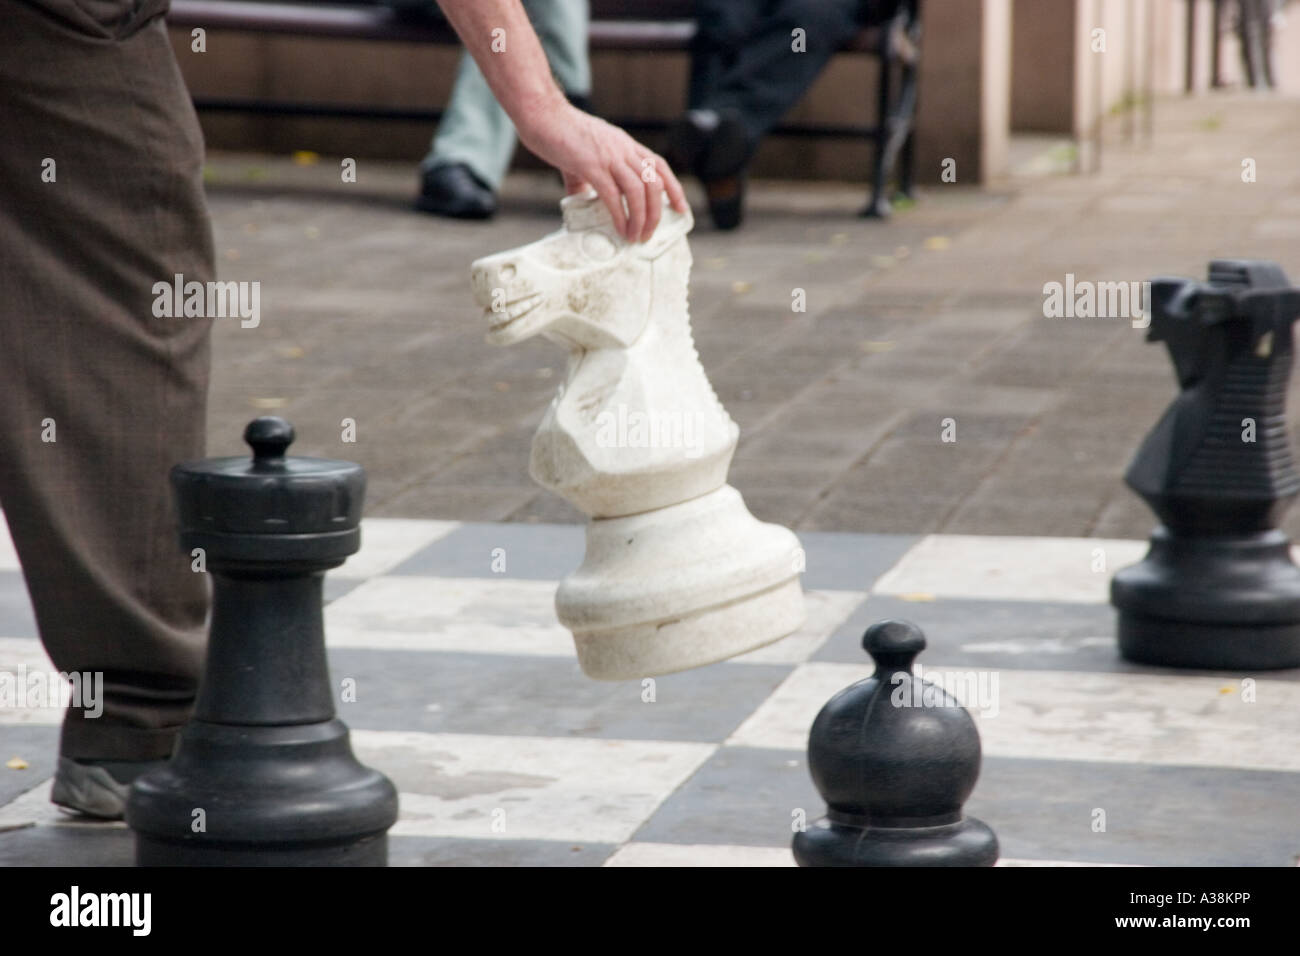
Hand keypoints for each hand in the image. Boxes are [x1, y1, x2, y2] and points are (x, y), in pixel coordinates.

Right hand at [518, 100, 688, 242]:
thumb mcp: (585, 154)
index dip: (674, 189)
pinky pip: (613, 195)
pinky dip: (620, 216)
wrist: (542, 114)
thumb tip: (582, 200)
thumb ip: (588, 178)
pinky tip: (620, 229)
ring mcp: (609, 156)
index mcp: (625, 145)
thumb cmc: (560, 132)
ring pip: (638, 191)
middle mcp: (623, 149)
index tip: (681, 209)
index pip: (659, 166)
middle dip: (657, 213)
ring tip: (635, 236)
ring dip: (641, 218)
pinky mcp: (591, 165)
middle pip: (654, 183)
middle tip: (648, 234)